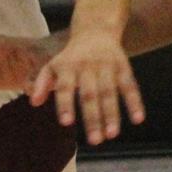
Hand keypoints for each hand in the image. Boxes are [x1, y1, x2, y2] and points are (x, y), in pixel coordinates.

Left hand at [29, 28, 144, 144]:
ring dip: (112, 114)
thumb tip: (33, 103)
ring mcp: (107, 66)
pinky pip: (130, 86)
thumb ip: (41, 83)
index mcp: (67, 67)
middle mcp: (87, 66)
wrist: (95, 30)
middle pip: (90, 94)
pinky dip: (135, 102)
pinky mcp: (123, 67)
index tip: (66, 123)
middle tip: (94, 141)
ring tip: (112, 135)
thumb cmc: (70, 57)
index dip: (65, 104)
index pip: (65, 87)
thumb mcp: (52, 65)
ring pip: (110, 92)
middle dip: (92, 118)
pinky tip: (138, 119)